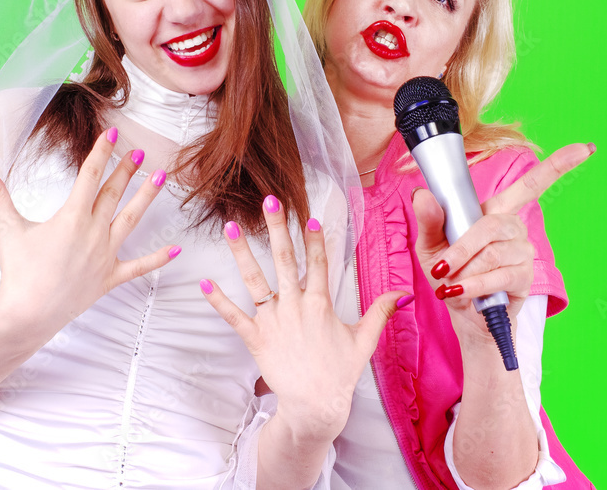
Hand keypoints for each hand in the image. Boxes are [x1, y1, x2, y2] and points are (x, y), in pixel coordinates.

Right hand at [0, 127, 177, 339]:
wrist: (27, 315)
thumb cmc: (17, 272)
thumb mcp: (7, 229)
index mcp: (71, 217)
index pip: (89, 176)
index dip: (101, 153)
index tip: (112, 134)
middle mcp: (93, 232)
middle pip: (112, 194)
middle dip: (126, 171)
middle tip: (140, 152)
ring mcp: (105, 255)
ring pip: (131, 220)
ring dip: (146, 198)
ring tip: (160, 177)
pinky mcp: (109, 278)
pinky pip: (139, 267)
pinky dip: (158, 258)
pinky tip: (178, 248)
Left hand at [201, 195, 405, 443]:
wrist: (315, 407)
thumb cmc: (339, 374)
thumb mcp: (364, 341)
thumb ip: (380, 312)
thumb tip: (403, 293)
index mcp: (320, 304)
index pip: (318, 262)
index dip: (314, 238)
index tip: (308, 215)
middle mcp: (295, 306)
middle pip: (284, 259)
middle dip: (276, 228)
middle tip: (268, 200)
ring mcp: (273, 321)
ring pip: (255, 280)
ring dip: (241, 252)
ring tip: (230, 226)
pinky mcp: (255, 338)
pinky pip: (234, 316)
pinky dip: (218, 300)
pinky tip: (204, 282)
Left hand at [414, 142, 594, 342]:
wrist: (462, 314)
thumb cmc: (450, 275)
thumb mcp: (431, 247)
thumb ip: (430, 221)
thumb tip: (422, 195)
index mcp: (495, 212)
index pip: (531, 184)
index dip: (558, 165)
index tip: (585, 148)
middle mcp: (514, 228)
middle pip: (493, 225)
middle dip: (462, 248)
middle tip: (441, 268)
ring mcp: (522, 253)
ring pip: (493, 253)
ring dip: (466, 271)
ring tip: (450, 285)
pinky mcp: (524, 278)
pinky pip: (499, 277)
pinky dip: (475, 285)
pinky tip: (462, 293)